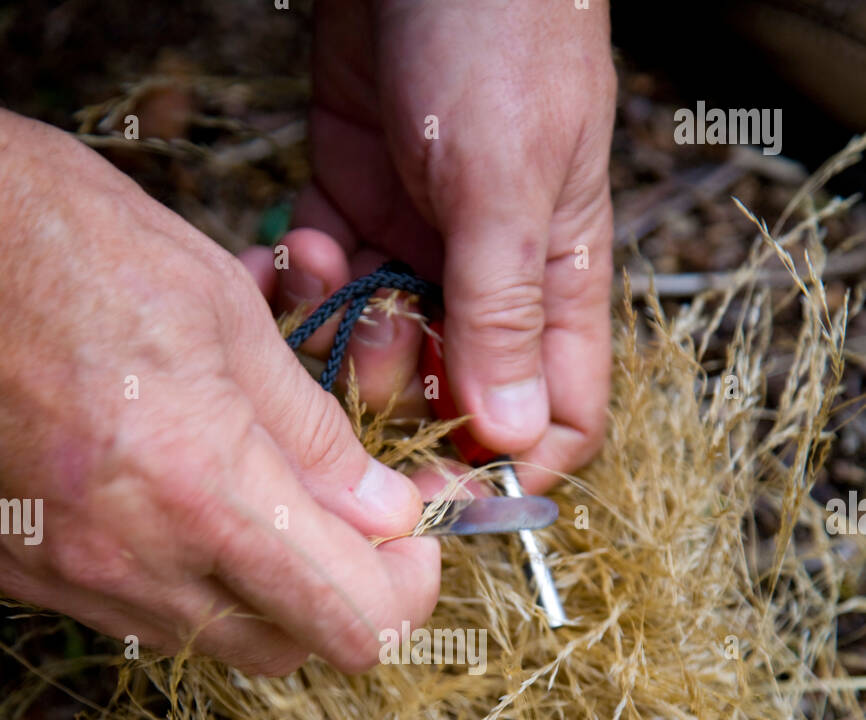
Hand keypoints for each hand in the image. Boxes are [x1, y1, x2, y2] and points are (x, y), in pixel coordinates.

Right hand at [0, 112, 438, 674]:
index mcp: (203, 485)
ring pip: (217, 640)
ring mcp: (76, 575)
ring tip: (265, 502)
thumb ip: (314, 435)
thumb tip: (386, 511)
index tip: (410, 537)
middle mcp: (139, 557)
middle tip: (352, 523)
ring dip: (265, 592)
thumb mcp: (222, 312)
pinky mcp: (29, 574)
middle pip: (293, 651)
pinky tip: (182, 504)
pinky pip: (142, 616)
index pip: (354, 622)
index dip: (406, 589)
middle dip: (341, 597)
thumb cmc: (64, 245)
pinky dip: (188, 580)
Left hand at [247, 0, 614, 491]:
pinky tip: (297, 245)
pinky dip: (304, 281)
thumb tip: (513, 437)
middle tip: (373, 340)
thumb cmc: (500, 39)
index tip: (449, 485)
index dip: (511, 464)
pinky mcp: (354, 210)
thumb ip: (502, 313)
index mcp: (555, 284)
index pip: (556, 415)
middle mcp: (489, 281)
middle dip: (402, 392)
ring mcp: (419, 249)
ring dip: (343, 332)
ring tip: (327, 268)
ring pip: (378, 350)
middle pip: (451, 396)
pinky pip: (326, 287)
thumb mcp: (507, 183)